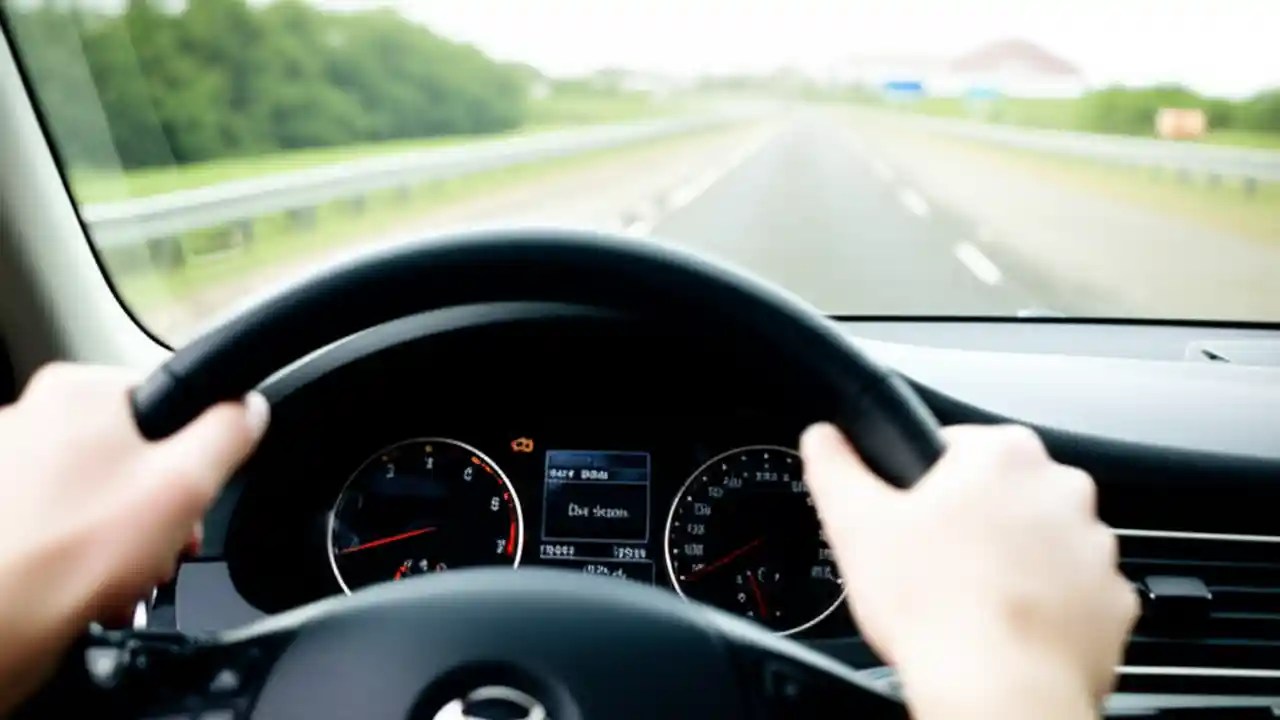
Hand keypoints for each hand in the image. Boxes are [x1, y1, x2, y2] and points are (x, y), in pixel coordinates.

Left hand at [0, 363, 268, 713]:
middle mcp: (31, 417)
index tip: (193, 488)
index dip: (195, 450)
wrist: (0, 622)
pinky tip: (95, 580)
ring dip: (127, 532)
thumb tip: (248, 408)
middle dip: (160, 503)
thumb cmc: (72, 553)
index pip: (166, 400)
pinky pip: (64, 521)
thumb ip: (229, 434)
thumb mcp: (186, 483)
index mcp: (76, 392)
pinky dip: (86, 549)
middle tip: (167, 538)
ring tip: (129, 569)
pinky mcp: (4, 512)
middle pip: (134, 451)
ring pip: (99, 491)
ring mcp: (8, 466)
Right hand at [801, 423, 1137, 719]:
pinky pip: (1075, 593)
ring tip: (971, 601)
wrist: (998, 690)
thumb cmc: (934, 607)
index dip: (926, 483)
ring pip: (1043, 542)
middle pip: (1004, 493)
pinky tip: (1008, 627)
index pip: (957, 445)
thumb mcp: (855, 523)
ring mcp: (1096, 547)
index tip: (913, 517)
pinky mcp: (1113, 600)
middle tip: (936, 563)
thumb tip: (823, 438)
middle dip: (975, 521)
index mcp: (1002, 454)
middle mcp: (1062, 490)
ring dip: (1014, 562)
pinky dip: (1047, 607)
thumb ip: (835, 466)